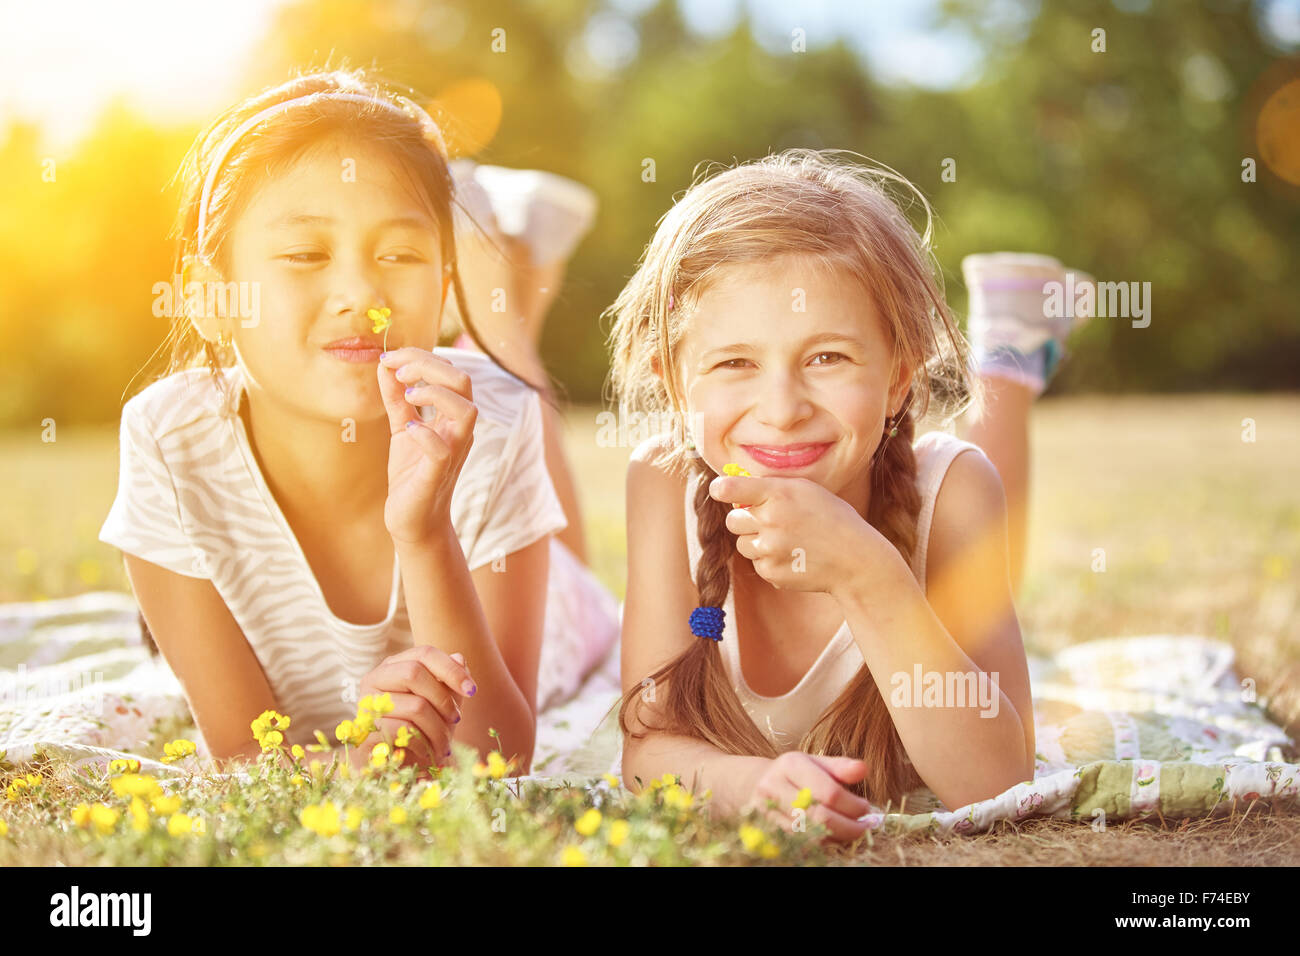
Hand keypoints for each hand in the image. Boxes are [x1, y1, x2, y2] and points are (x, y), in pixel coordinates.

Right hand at [352, 646, 476, 771]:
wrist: (396, 767)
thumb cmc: (421, 729)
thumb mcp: (442, 704)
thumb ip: (450, 681)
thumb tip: (459, 658)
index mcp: (394, 666)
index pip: (424, 653)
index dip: (451, 670)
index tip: (472, 690)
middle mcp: (376, 679)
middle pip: (414, 673)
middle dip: (443, 699)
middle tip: (456, 719)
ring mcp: (367, 703)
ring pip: (415, 705)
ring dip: (438, 729)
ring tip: (444, 744)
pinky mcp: (366, 729)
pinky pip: (403, 730)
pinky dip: (423, 743)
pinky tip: (426, 751)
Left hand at [377, 348, 476, 544]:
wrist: (411, 519)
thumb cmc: (411, 473)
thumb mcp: (402, 427)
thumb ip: (396, 397)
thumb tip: (386, 364)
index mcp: (452, 416)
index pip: (450, 372)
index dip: (420, 357)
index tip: (390, 358)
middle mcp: (459, 431)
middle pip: (463, 381)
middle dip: (428, 366)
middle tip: (399, 372)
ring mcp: (453, 452)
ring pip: (466, 410)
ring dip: (434, 394)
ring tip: (409, 396)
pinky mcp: (438, 475)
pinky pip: (442, 449)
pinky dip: (424, 434)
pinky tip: (408, 430)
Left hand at [707, 472, 886, 595]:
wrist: (855, 559)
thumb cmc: (833, 519)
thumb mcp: (807, 490)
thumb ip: (772, 488)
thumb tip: (738, 492)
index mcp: (778, 494)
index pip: (731, 489)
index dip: (721, 489)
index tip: (718, 490)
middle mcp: (770, 520)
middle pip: (732, 520)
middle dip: (744, 520)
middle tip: (767, 521)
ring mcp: (769, 549)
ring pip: (742, 544)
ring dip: (756, 542)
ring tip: (786, 541)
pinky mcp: (771, 573)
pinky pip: (757, 564)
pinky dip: (770, 561)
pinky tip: (794, 557)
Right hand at [743, 751, 872, 842]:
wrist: (758, 785)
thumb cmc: (796, 773)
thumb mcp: (817, 763)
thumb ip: (840, 766)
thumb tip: (863, 769)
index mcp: (789, 765)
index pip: (829, 792)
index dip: (853, 805)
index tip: (866, 808)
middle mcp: (773, 787)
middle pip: (819, 817)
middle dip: (848, 827)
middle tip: (865, 827)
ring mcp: (765, 812)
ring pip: (809, 835)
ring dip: (836, 837)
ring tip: (851, 831)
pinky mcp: (765, 830)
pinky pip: (799, 844)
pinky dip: (820, 843)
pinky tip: (832, 837)